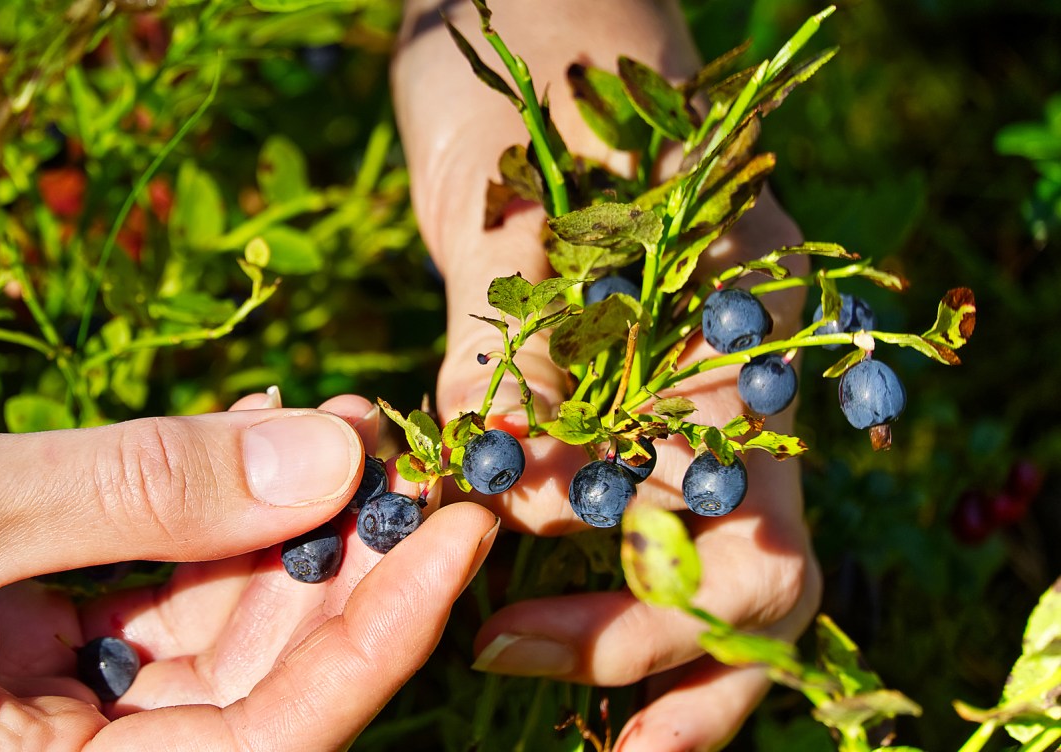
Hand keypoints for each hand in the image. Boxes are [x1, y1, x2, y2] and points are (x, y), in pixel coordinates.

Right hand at [0, 389, 496, 750]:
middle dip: (343, 559)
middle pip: (263, 676)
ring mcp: (63, 691)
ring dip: (289, 517)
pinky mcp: (50, 624)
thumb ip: (145, 490)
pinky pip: (168, 573)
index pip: (265, 741)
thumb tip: (325, 460)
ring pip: (226, 618)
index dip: (374, 641)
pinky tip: (257, 429)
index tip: (456, 535)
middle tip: (407, 452)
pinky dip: (217, 504)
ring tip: (340, 422)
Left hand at [394, 1, 819, 747]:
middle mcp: (725, 392)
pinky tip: (482, 577)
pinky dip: (555, 557)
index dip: (648, 635)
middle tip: (539, 704)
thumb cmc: (536, 81)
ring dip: (617, 639)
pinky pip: (599, 500)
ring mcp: (672, 391)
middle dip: (657, 674)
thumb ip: (516, 373)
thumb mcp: (518, 224)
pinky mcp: (597, 383)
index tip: (509, 641)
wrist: (523, 14)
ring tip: (508, 664)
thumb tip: (509, 522)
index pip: (753, 560)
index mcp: (744, 358)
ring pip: (687, 563)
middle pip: (745, 591)